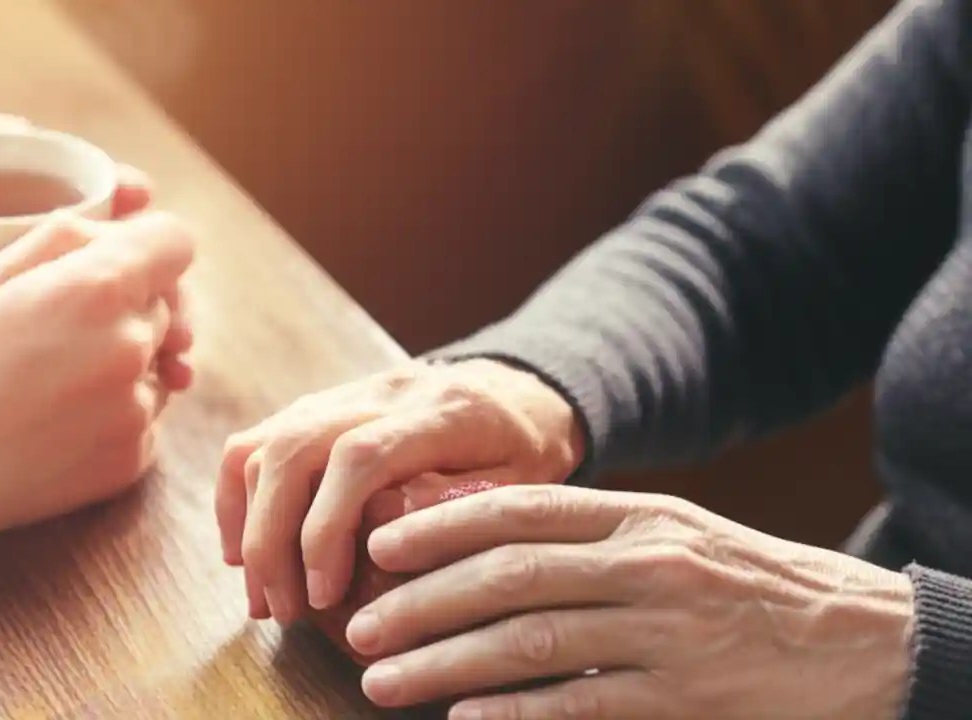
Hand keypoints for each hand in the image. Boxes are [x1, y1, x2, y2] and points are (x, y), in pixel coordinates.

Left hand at [0, 95, 171, 393]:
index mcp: (12, 212)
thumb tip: (48, 138)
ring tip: (175, 365)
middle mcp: (22, 265)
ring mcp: (13, 319)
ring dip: (154, 347)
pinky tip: (144, 395)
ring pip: (108, 333)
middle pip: (120, 282)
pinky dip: (115, 386)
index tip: (155, 238)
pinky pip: (73, 373)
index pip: (105, 217)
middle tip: (180, 324)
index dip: (141, 226)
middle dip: (165, 299)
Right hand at [0, 210, 192, 542]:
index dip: (151, 247)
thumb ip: (67, 236)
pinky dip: (118, 412)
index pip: (176, 241)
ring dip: (129, 362)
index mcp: (99, 287)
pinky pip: (147, 415)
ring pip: (160, 363)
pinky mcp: (135, 456)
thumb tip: (123, 230)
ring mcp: (137, 406)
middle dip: (132, 306)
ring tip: (58, 379)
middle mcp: (131, 344)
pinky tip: (62, 420)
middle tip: (68, 329)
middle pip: (167, 305)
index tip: (127, 262)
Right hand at [215, 358, 584, 623]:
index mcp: (442, 411)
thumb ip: (460, 512)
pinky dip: (238, 499)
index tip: (324, 592)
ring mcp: (342, 394)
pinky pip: (256, 442)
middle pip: (295, 447)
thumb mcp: (523, 487)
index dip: (328, 526)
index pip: (359, 456)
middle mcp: (382, 391)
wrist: (517, 391)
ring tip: (265, 596)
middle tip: (285, 610)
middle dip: (274, 538)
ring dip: (250, 525)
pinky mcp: (318, 408)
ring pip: (265, 443)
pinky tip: (245, 554)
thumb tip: (383, 553)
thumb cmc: (525, 450)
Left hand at [348, 485, 914, 719]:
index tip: (381, 546)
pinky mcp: (685, 698)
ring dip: (446, 662)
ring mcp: (666, 632)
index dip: (441, 525)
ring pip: (531, 642)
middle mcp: (646, 564)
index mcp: (639, 517)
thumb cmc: (748, 583)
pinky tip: (464, 719)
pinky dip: (516, 713)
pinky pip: (582, 706)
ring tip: (384, 680)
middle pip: (509, 576)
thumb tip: (492, 545)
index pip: (520, 509)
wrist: (858, 639)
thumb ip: (594, 537)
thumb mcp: (675, 534)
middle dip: (423, 602)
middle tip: (360, 627)